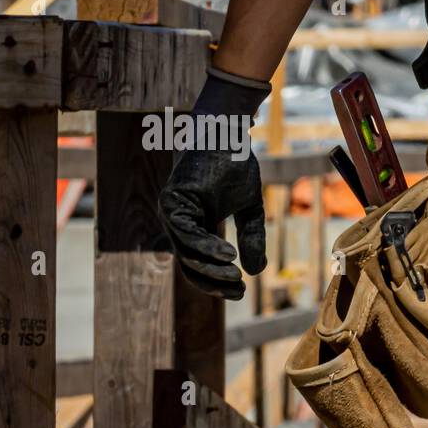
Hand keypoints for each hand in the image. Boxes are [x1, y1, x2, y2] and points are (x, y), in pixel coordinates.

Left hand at [160, 143, 267, 300]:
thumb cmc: (235, 167)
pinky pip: (186, 233)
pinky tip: (229, 256)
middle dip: (215, 282)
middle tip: (238, 290)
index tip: (241, 292)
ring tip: (235, 276)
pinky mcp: (171, 202)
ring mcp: (171, 213)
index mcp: (194, 227)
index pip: (200, 265)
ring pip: (186, 254)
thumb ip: (252, 238)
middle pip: (190, 266)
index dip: (218, 282)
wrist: (226, 136)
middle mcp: (178, 223)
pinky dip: (207, 247)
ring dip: (212, 268)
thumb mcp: (250, 209)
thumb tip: (256, 273)